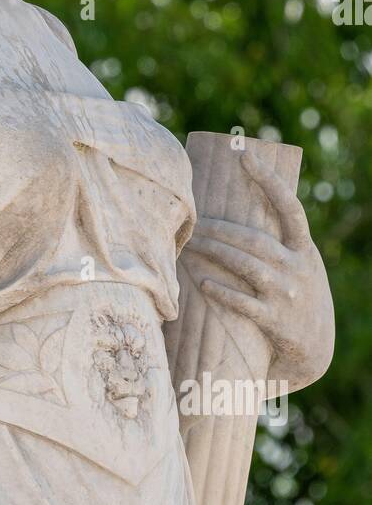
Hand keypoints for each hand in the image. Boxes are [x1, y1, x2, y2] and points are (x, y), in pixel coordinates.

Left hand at [182, 152, 334, 391]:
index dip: (269, 180)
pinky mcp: (274, 321)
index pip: (290, 207)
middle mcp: (298, 268)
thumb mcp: (299, 265)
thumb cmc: (296, 298)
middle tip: (192, 222)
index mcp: (304, 249)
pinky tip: (202, 283)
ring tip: (190, 245)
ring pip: (247, 266)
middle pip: (254, 240)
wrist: (315, 349)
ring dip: (216, 252)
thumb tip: (235, 208)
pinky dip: (222, 292)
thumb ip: (277, 243)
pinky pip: (244, 303)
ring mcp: (287, 295)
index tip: (246, 155)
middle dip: (220, 229)